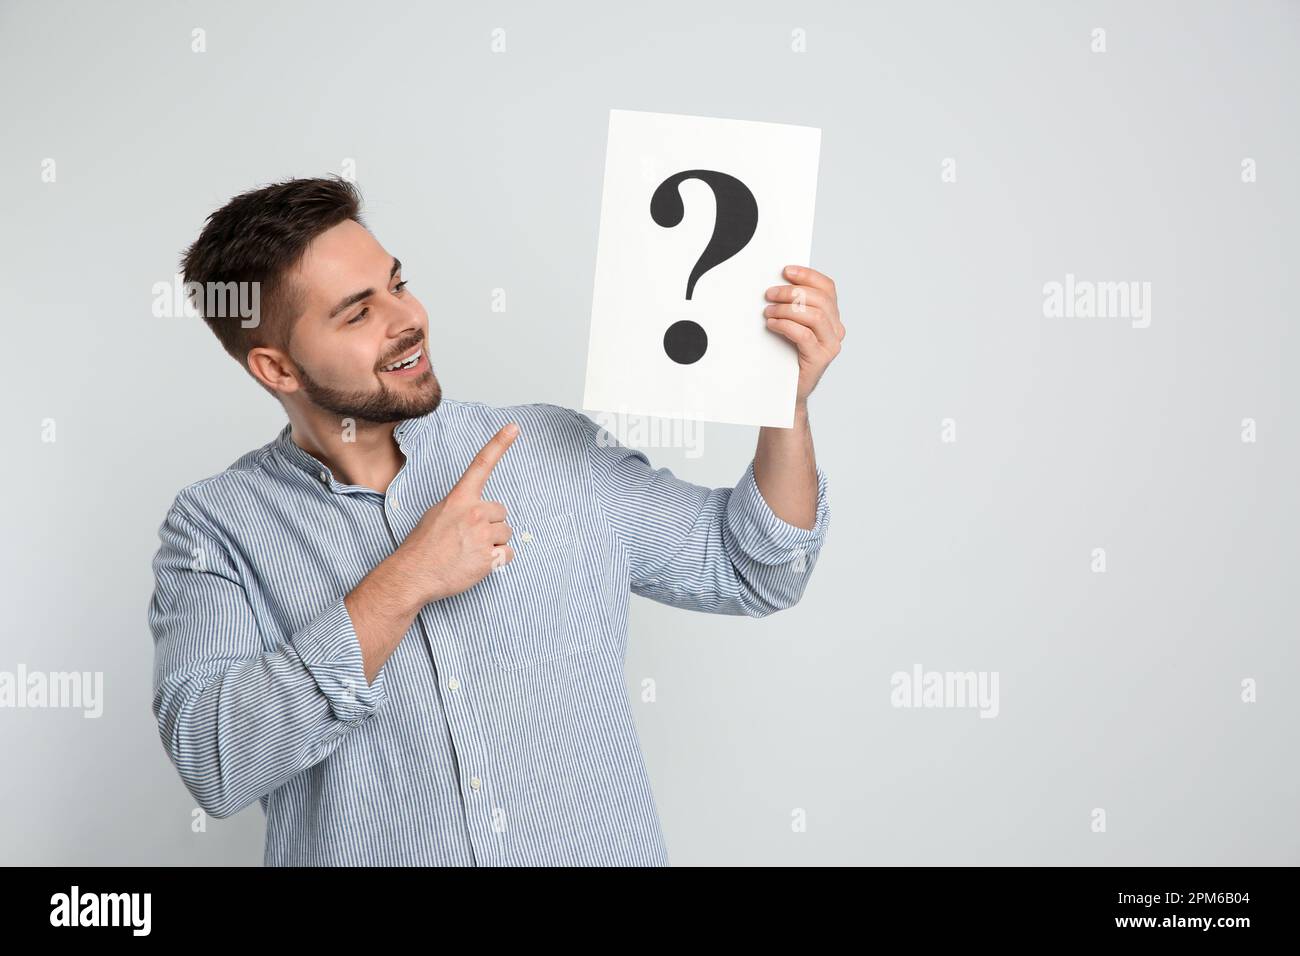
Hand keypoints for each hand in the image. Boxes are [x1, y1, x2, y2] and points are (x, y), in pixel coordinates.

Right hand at [399, 422, 518, 602]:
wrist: (414, 575)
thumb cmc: (423, 546)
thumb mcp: (437, 514)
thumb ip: (461, 507)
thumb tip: (478, 512)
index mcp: (460, 499)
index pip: (482, 465)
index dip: (499, 444)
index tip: (514, 427)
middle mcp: (474, 513)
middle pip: (501, 513)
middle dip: (490, 525)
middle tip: (468, 538)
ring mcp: (483, 536)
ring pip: (506, 534)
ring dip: (493, 543)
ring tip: (469, 551)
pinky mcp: (489, 558)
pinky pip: (507, 555)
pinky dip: (497, 561)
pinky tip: (476, 564)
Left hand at [763, 265, 843, 406]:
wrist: (786, 392)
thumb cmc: (786, 356)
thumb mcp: (792, 326)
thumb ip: (793, 307)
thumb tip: (777, 284)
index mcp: (832, 317)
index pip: (827, 288)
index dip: (808, 275)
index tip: (786, 271)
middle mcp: (836, 330)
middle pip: (820, 299)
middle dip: (792, 292)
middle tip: (770, 294)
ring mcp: (831, 345)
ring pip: (815, 315)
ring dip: (787, 308)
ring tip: (769, 311)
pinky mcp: (820, 359)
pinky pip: (805, 335)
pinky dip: (786, 325)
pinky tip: (772, 324)